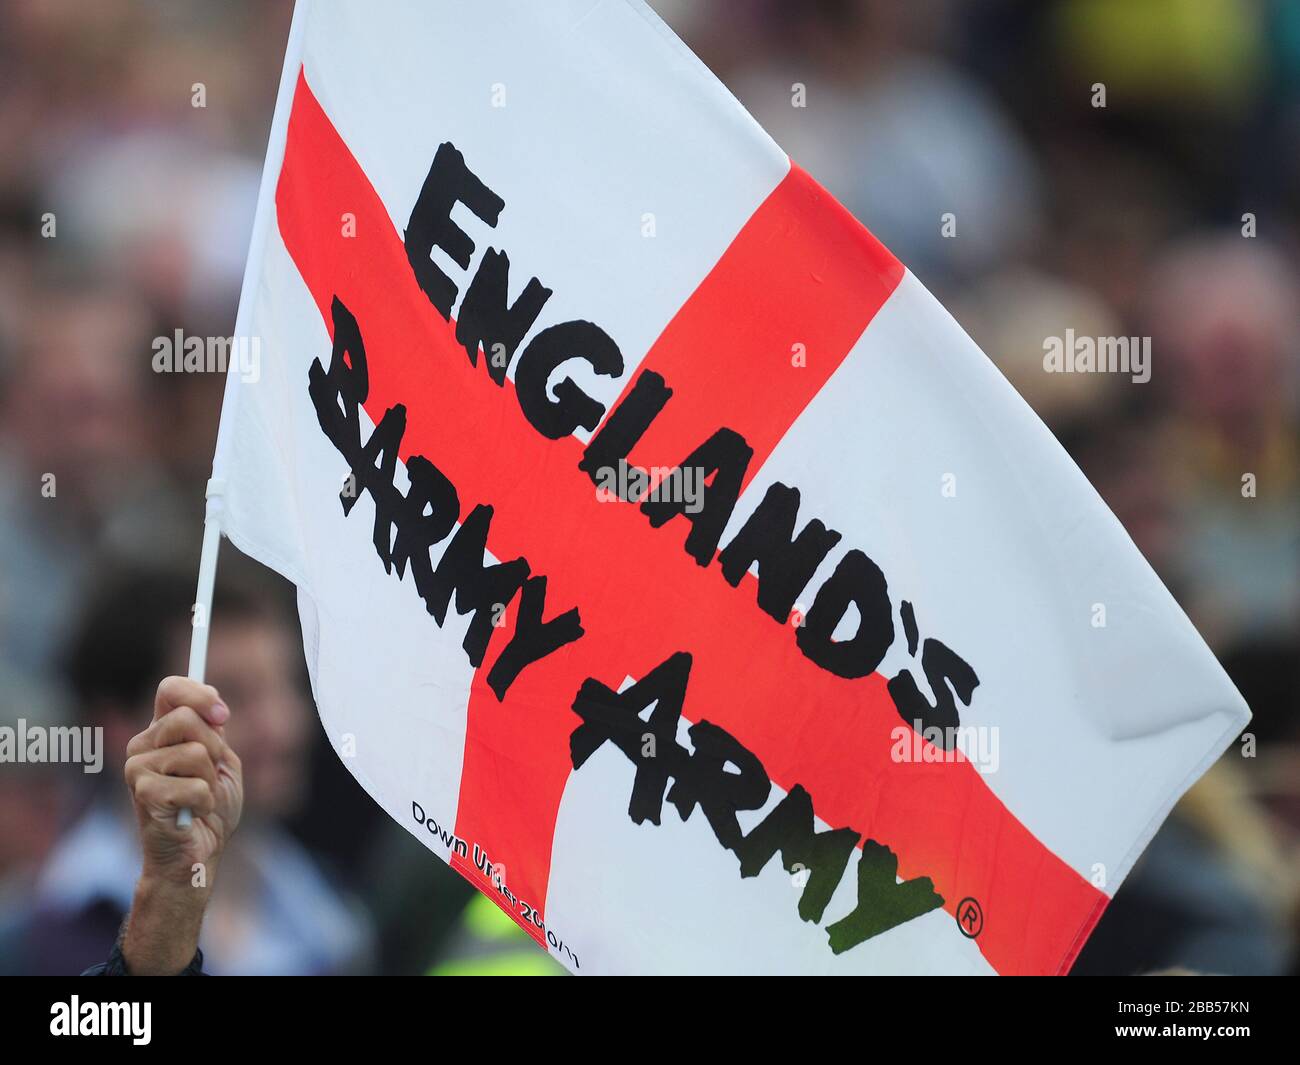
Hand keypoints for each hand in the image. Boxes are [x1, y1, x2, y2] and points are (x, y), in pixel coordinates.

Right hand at [120, 677, 243, 973]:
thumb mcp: (222, 761)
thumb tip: (213, 704)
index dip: (198, 694)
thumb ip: (215, 731)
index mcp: (161, 732)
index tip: (223, 714)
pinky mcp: (143, 794)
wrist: (199, 854)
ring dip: (210, 779)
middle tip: (210, 775)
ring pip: (194, 752)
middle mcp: (142, 745)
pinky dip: (206, 801)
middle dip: (213, 748)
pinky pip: (195, 784)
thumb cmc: (210, 808)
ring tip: (199, 798)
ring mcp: (137, 769)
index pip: (170, 690)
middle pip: (185, 718)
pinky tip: (193, 813)